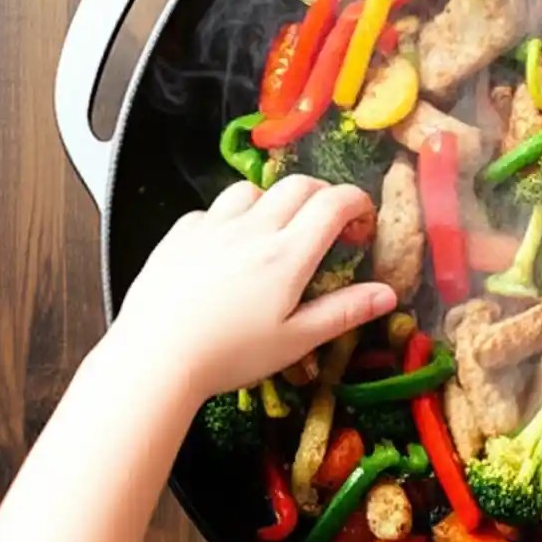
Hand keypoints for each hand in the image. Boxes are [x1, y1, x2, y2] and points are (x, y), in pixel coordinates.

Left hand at [103, 177, 396, 399]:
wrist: (154, 357)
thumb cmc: (230, 355)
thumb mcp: (296, 340)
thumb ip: (343, 312)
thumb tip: (388, 294)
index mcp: (287, 255)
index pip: (333, 203)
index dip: (357, 202)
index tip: (363, 220)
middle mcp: (252, 229)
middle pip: (298, 185)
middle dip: (323, 194)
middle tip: (330, 223)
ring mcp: (212, 226)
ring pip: (253, 189)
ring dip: (275, 200)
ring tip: (277, 230)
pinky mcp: (180, 233)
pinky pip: (213, 210)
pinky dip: (231, 218)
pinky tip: (228, 247)